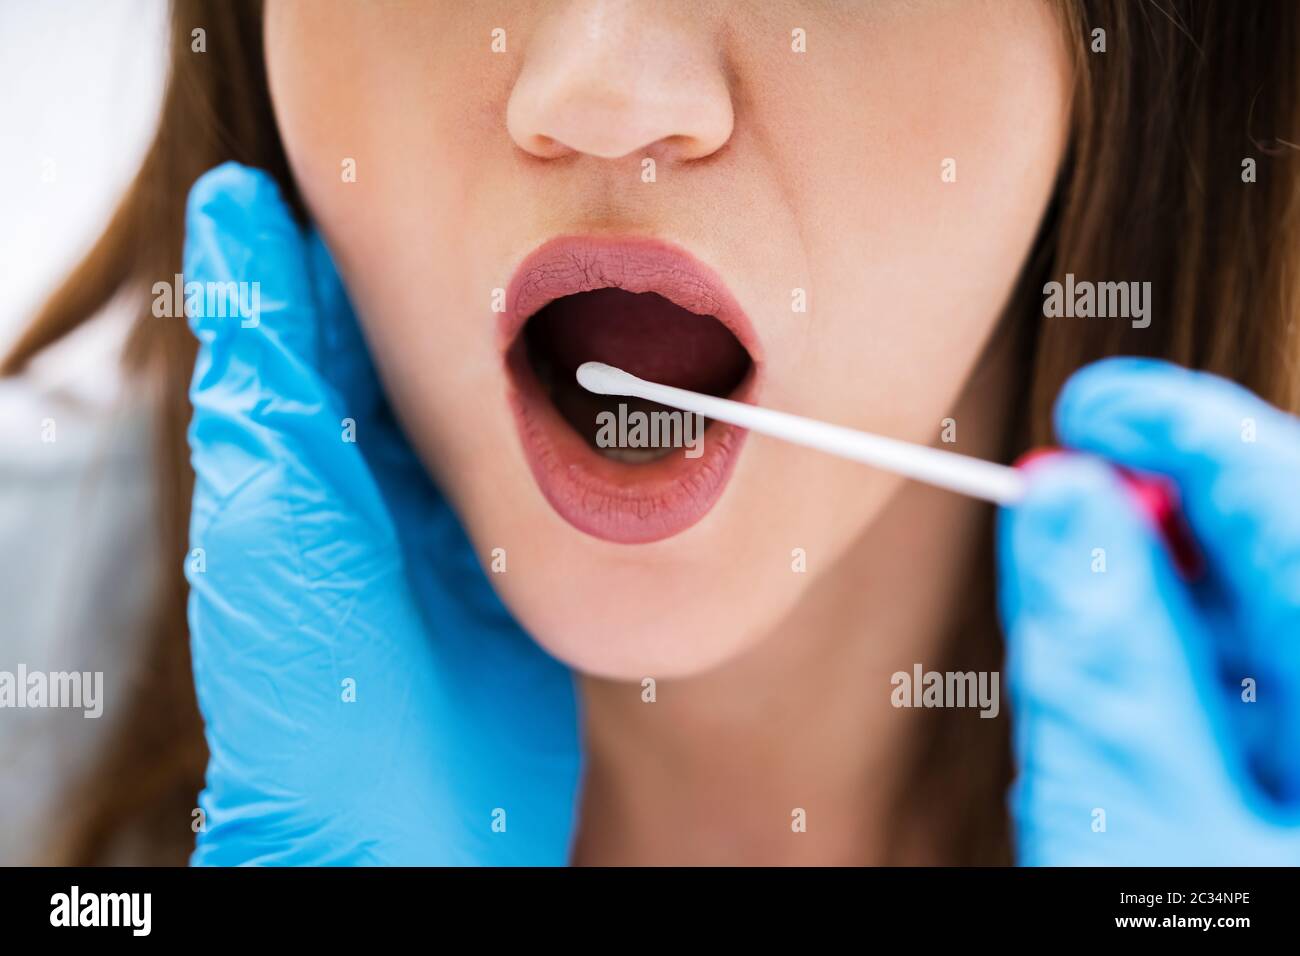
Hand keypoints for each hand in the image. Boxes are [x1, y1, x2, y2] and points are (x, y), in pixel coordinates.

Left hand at [184, 163, 580, 864]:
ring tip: (575, 268)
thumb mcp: (278, 512)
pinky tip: (609, 383)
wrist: (397, 832)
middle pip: (415, 349)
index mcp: (307, 453)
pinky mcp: (515, 568)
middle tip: (516, 206)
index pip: (328, 311)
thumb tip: (233, 213)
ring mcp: (450, 526)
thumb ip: (268, 376)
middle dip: (454, 279)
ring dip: (524, 342)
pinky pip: (544, 476)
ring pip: (488, 404)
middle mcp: (377, 482)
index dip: (358, 233)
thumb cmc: (317, 684)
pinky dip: (571, 428)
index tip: (406, 162)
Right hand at [999, 357, 1299, 863]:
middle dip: (1161, 522)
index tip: (1093, 406)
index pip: (1290, 506)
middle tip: (1059, 514)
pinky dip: (1178, 673)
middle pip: (1277, 551)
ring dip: (1156, 606)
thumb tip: (1059, 499)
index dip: (1187, 431)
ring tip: (1074, 642)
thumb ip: (1102, 657)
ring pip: (1264, 620)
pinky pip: (1264, 687)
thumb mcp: (1135, 827)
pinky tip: (1126, 706)